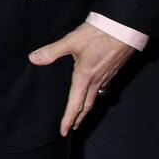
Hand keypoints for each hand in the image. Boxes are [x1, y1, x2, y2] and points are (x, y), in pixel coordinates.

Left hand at [29, 22, 134, 136]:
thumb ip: (52, 51)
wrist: (125, 27)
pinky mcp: (114, 69)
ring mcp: (108, 75)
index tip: (64, 131)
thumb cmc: (100, 34)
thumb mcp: (72, 41)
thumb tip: (34, 58)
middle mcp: (97, 80)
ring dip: (88, 107)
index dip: (68, 118)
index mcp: (85, 76)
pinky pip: (104, 87)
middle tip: (73, 127)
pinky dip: (98, 94)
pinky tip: (96, 91)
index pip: (75, 103)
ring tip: (82, 113)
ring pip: (97, 96)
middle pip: (87, 104)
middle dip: (79, 117)